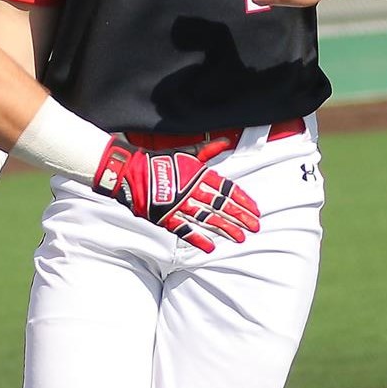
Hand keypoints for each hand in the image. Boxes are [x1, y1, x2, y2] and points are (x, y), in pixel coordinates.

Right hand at [92, 137, 261, 252]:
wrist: (131, 171)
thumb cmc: (161, 162)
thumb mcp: (186, 153)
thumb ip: (208, 150)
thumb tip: (225, 140)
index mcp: (198, 174)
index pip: (226, 189)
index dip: (242, 200)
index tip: (255, 210)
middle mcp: (191, 190)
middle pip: (221, 205)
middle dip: (240, 217)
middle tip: (254, 227)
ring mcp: (179, 205)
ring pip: (207, 218)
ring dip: (225, 229)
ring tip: (240, 238)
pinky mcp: (166, 217)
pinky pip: (184, 230)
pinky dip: (197, 239)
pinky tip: (211, 247)